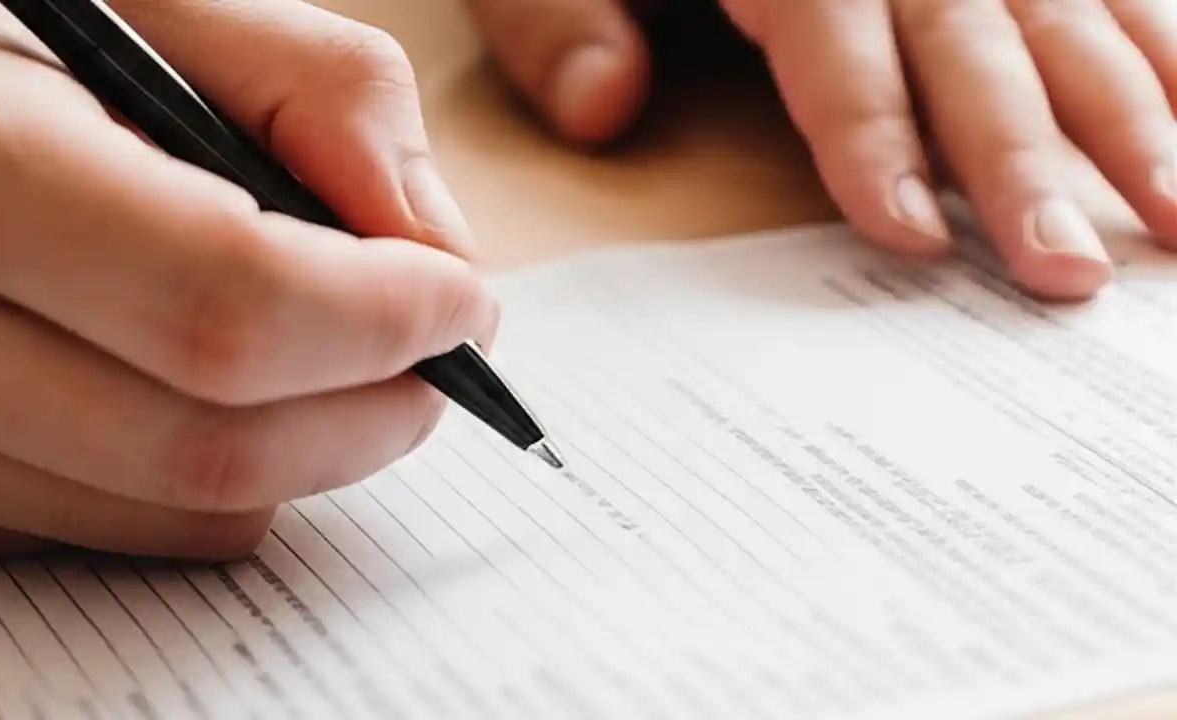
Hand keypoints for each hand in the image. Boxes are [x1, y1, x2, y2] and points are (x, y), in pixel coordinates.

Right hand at [0, 0, 496, 562]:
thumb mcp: (150, 1)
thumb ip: (321, 96)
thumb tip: (438, 255)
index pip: (234, 310)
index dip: (384, 319)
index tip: (463, 300)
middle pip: (222, 447)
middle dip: (377, 406)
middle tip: (435, 350)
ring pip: (192, 511)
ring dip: (307, 443)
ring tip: (319, 349)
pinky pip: (129, 532)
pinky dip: (216, 472)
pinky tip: (197, 381)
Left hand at [469, 0, 1176, 298]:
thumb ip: (559, 19)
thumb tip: (607, 110)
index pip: (836, 45)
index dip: (874, 137)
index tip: (909, 238)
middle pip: (969, 45)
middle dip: (1025, 162)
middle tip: (1068, 277)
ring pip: (1061, 14)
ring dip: (1127, 114)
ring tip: (1174, 221)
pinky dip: (1156, 42)